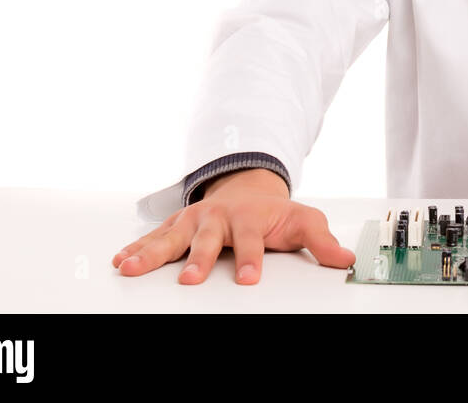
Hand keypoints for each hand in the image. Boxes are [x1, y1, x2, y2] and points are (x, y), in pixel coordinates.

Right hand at [111, 168, 355, 284]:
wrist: (248, 188)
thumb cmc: (274, 212)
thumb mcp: (303, 221)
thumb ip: (322, 241)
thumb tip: (346, 260)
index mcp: (249, 218)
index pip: (253, 242)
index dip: (252, 260)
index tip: (250, 279)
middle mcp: (218, 218)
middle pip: (207, 240)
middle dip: (199, 260)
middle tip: (190, 280)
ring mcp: (195, 221)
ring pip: (171, 238)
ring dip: (151, 254)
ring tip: (131, 269)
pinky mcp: (178, 226)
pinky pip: (154, 237)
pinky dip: (136, 248)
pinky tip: (121, 261)